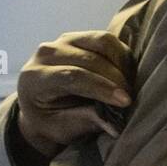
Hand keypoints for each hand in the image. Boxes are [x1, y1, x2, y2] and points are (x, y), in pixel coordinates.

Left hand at [15, 31, 133, 157]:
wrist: (39, 105)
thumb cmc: (49, 121)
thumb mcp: (61, 129)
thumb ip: (85, 122)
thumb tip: (114, 125)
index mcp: (35, 78)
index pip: (72, 76)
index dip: (101, 87)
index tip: (125, 101)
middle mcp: (46, 53)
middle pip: (89, 59)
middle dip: (115, 79)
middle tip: (131, 99)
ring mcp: (62, 41)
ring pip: (101, 42)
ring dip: (121, 63)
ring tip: (129, 85)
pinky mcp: (77, 37)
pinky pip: (105, 39)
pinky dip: (120, 55)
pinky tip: (125, 73)